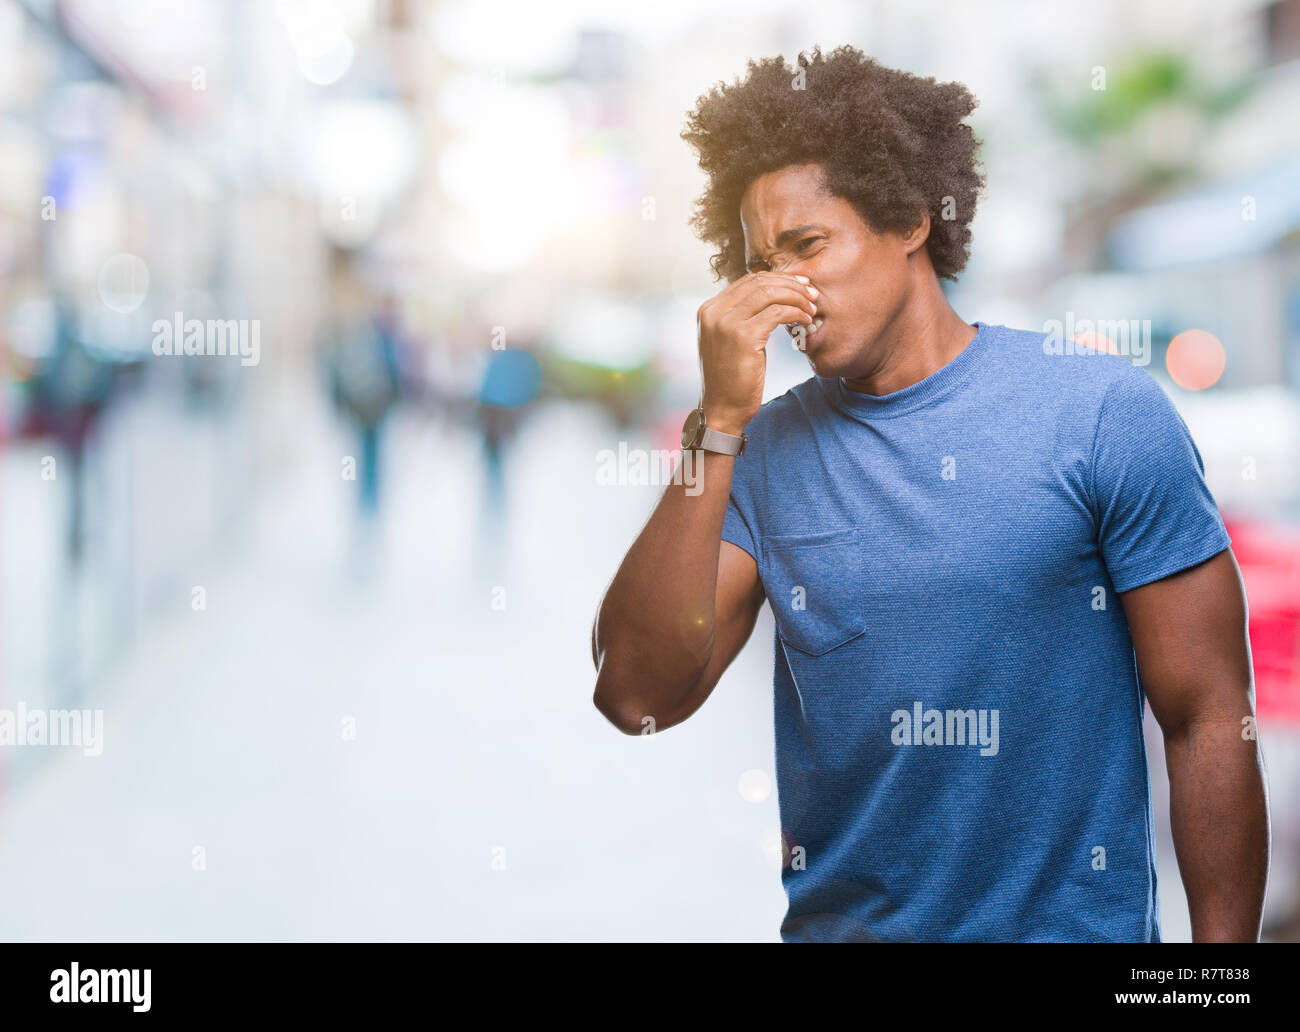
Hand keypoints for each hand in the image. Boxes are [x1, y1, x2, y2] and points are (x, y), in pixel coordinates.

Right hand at [695, 272, 817, 433]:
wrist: (722, 409)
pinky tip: (805, 320)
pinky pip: (777, 313)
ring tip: (812, 307)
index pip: (748, 281)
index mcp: (708, 310)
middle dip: (791, 284)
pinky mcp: (742, 336)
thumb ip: (741, 317)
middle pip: (759, 282)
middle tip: (812, 293)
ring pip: (769, 293)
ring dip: (796, 297)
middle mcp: (713, 312)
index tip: (800, 285)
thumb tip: (772, 296)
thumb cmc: (731, 379)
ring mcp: (726, 323)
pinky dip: (796, 312)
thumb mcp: (729, 341)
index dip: (778, 279)